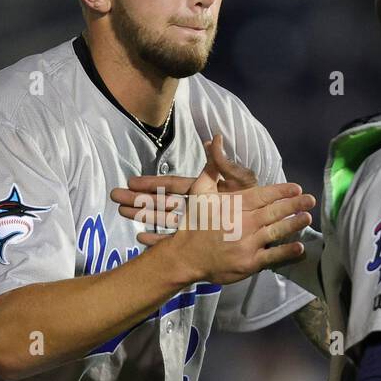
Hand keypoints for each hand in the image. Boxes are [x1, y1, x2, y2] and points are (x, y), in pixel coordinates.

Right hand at [110, 134, 258, 229]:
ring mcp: (195, 223)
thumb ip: (225, 165)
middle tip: (115, 198)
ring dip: (143, 215)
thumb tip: (214, 139)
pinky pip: (175, 240)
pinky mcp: (198, 239)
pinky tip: (141, 240)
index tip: (131, 182)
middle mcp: (195, 205)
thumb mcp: (241, 180)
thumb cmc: (254, 197)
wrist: (265, 221)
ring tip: (122, 213)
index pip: (172, 185)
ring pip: (163, 218)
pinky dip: (158, 239)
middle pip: (161, 201)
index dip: (152, 183)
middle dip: (138, 199)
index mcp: (203, 190)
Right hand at [140, 166, 313, 286]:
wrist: (185, 256)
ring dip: (294, 224)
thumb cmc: (195, 222)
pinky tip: (299, 246)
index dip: (281, 191)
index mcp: (235, 205)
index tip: (297, 188)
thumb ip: (212, 167)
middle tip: (311, 199)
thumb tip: (216, 139)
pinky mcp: (249, 263)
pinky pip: (272, 256)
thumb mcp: (200, 191)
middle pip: (274, 212)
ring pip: (276, 231)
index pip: (263, 195)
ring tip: (308, 217)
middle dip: (294, 204)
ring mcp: (247, 244)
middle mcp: (244, 223)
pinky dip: (286, 251)